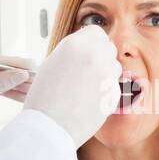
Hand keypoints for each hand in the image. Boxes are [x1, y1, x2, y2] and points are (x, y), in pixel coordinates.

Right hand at [24, 25, 120, 146]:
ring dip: (105, 74)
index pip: (96, 32)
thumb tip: (87, 50)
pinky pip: (114, 86)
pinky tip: (89, 101)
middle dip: (101, 57)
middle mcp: (94, 55)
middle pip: (108, 48)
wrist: (49, 127)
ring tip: (85, 88)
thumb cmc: (44, 98)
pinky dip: (105, 91)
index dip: (92, 42)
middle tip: (86, 72)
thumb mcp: (52, 65)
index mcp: (74, 44)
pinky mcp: (113, 93)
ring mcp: (106, 74)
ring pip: (114, 66)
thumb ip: (73, 53)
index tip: (86, 53)